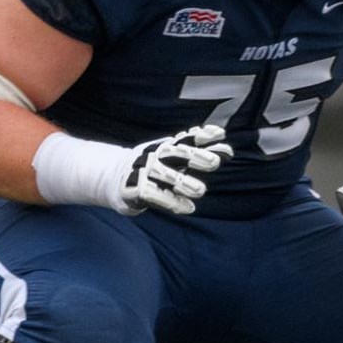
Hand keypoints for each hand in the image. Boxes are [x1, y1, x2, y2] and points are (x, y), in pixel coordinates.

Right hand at [116, 125, 231, 215]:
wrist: (115, 179)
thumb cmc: (154, 168)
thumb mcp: (174, 158)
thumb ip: (199, 153)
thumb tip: (226, 146)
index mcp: (166, 148)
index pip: (186, 139)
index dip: (203, 136)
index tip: (220, 134)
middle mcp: (155, 157)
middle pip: (176, 153)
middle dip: (195, 156)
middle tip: (215, 162)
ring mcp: (143, 172)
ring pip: (164, 175)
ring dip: (183, 182)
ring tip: (201, 190)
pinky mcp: (134, 190)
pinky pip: (153, 195)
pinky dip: (170, 201)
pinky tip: (188, 208)